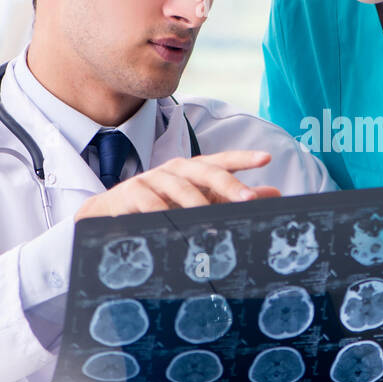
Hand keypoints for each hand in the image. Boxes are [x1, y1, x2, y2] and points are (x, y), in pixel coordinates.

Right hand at [74, 150, 282, 220]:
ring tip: (213, 219)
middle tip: (248, 198)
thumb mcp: (195, 203)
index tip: (266, 158)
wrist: (108, 214)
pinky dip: (163, 213)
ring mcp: (152, 179)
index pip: (221, 161)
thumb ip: (232, 199)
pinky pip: (150, 203)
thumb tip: (274, 194)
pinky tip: (173, 223)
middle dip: (228, 184)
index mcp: (191, 170)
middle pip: (204, 171)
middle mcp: (174, 170)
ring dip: (198, 203)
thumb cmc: (157, 206)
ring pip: (179, 188)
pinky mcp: (131, 194)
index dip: (243, 158)